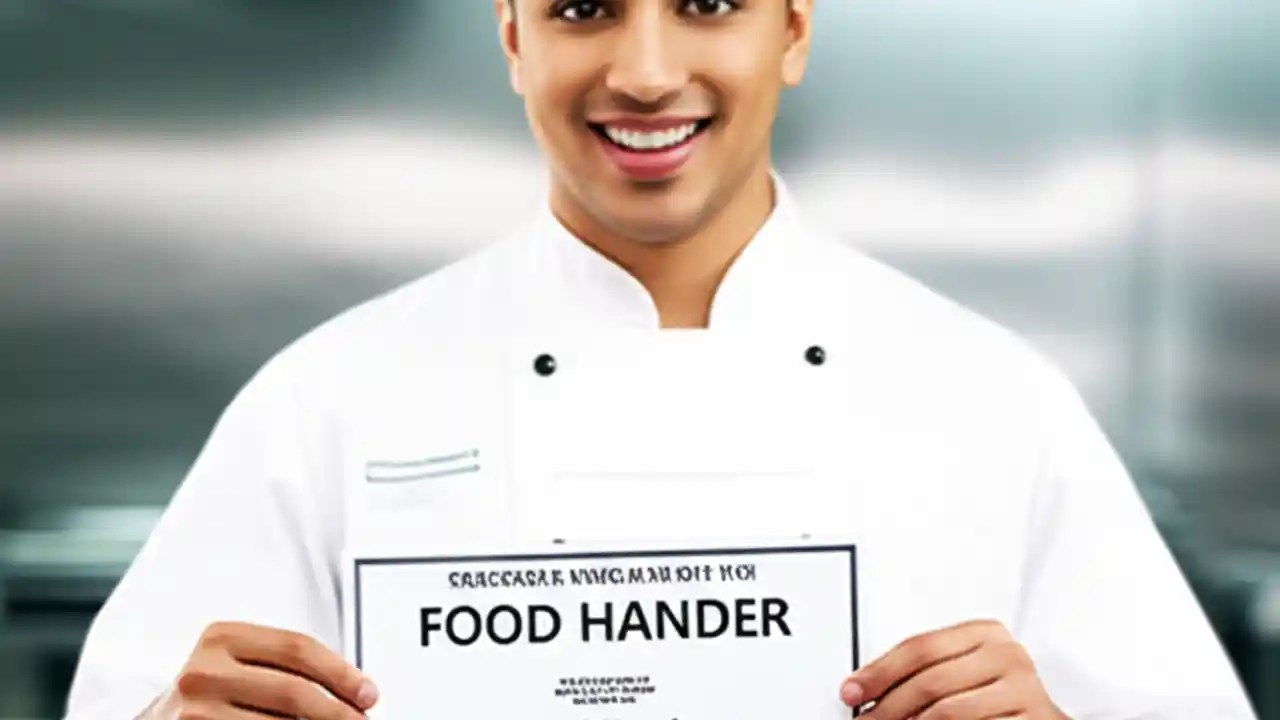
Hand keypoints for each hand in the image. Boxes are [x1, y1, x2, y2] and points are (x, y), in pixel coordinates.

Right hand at [148, 621, 378, 719]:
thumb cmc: (212, 694)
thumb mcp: (239, 666)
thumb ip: (286, 668)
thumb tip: (355, 693)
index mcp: (222, 637)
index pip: (298, 648)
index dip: (341, 673)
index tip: (370, 694)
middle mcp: (203, 670)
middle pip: (293, 690)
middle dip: (339, 711)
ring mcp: (194, 711)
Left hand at [838, 620, 1066, 719]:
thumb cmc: (995, 698)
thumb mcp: (963, 672)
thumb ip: (924, 673)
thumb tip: (864, 689)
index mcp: (985, 634)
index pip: (920, 648)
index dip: (880, 671)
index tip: (852, 691)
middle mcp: (1007, 655)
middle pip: (930, 681)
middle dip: (888, 707)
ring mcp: (1024, 690)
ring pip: (947, 711)